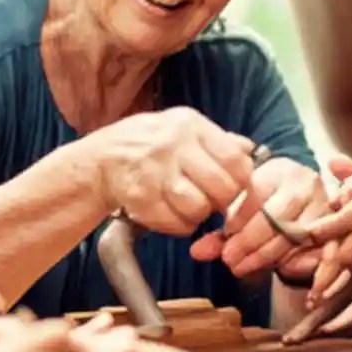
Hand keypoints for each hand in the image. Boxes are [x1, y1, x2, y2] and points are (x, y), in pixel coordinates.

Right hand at [81, 107, 254, 234]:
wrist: (101, 160)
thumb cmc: (149, 144)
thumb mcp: (182, 128)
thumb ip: (218, 140)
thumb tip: (250, 149)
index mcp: (189, 125)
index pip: (234, 158)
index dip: (243, 180)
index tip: (238, 188)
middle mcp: (173, 145)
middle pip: (222, 187)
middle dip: (224, 202)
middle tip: (217, 203)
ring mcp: (155, 172)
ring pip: (199, 208)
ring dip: (200, 214)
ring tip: (191, 206)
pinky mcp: (141, 199)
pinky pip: (177, 224)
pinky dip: (181, 225)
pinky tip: (173, 214)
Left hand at [189, 158, 328, 278]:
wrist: (298, 184)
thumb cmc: (265, 195)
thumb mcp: (241, 204)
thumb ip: (220, 230)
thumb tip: (197, 253)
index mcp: (278, 171)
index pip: (256, 197)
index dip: (239, 222)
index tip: (224, 239)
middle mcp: (304, 185)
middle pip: (277, 219)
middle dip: (250, 244)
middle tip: (230, 260)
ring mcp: (322, 205)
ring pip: (295, 236)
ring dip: (266, 256)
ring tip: (243, 266)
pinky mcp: (332, 226)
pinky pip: (313, 248)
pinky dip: (291, 261)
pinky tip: (273, 267)